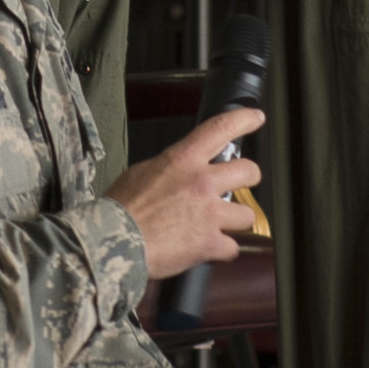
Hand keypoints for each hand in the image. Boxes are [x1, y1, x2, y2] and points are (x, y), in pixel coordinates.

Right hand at [115, 107, 263, 283]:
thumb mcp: (142, 172)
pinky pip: (232, 247)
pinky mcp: (210, 243)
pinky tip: (207, 248)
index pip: (220, 129)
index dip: (244, 120)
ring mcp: (210, 214)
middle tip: (239, 185)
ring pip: (247, 214)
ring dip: (235, 220)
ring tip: (218, 225)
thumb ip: (170, 168)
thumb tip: (180, 171)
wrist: (112, 242)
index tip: (256, 118)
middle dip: (248, 178)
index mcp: (183, 160)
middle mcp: (202, 182)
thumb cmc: (121, 208)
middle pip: (249, 171)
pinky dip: (221, 249)